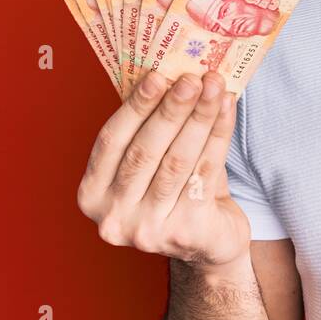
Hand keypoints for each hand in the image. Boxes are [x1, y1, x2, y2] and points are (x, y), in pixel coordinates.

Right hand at [77, 69, 250, 272]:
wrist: (210, 245)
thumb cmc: (178, 195)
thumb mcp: (154, 165)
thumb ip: (153, 129)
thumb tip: (173, 74)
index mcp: (93, 194)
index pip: (111, 142)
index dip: (134, 107)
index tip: (157, 76)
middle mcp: (113, 216)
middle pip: (145, 151)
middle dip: (171, 109)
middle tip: (191, 78)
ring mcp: (147, 229)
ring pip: (177, 161)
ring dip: (199, 117)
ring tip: (214, 86)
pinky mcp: (184, 232)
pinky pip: (205, 172)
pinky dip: (219, 135)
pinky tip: (227, 110)